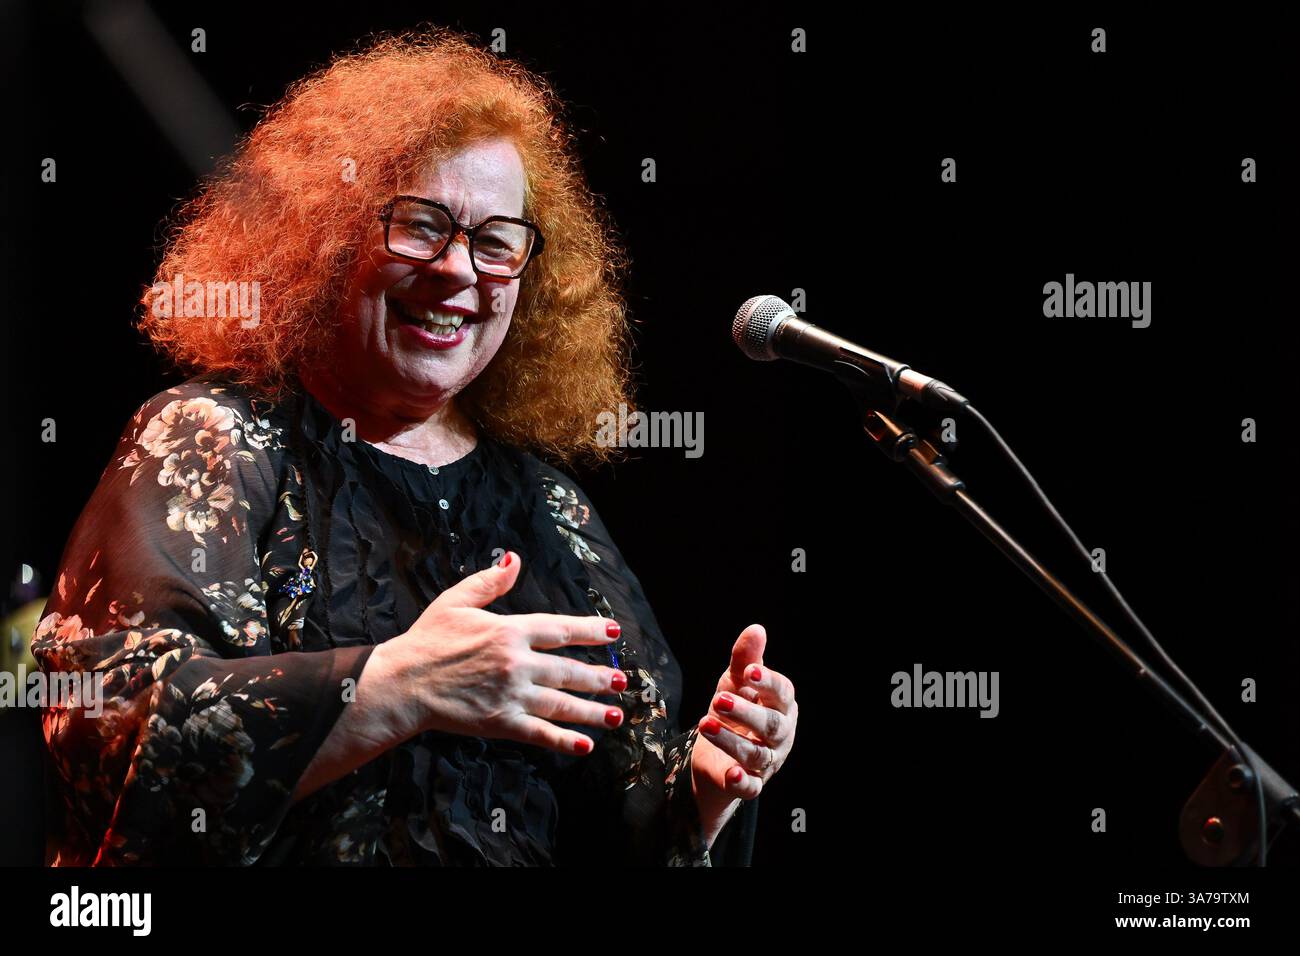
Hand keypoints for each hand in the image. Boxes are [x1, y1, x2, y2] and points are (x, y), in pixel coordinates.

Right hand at [375, 551, 627, 755]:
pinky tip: (585, 745)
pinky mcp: (501, 722)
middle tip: (621, 681)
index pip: (561, 629)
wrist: (402, 683)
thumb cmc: (426, 641)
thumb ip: (490, 582)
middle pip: (569, 669)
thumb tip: (514, 560)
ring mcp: (511, 694)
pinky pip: (540, 733)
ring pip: (562, 703)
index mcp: (510, 630)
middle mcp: (517, 662)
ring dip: (591, 710)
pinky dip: (564, 741)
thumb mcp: (457, 601)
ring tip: (615, 715)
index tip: (612, 633)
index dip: (590, 631)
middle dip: (599, 676)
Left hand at [690, 624, 796, 841]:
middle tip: (718, 700)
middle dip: (746, 712)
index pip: (782, 693)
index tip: (748, 672)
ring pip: (755, 754)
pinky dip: (741, 782)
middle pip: (772, 725)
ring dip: (731, 740)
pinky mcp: (748, 785)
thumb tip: (756, 629)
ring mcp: (766, 763)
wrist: (716, 757)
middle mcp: (780, 736)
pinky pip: (749, 787)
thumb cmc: (732, 712)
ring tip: (704, 723)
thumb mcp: (734, 684)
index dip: (767, 682)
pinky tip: (730, 774)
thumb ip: (745, 660)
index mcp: (781, 707)